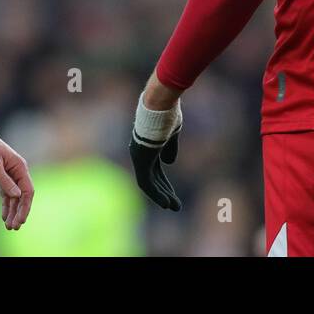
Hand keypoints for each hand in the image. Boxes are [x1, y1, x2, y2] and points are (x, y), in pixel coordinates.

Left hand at [0, 125, 33, 229]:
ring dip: (13, 211)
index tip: (20, 221)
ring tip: (9, 227)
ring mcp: (10, 174)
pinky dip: (6, 205)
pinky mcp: (2, 176)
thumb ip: (5, 181)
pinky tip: (4, 216)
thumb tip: (17, 196)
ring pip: (15, 197)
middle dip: (19, 212)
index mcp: (19, 167)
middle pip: (22, 196)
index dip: (25, 207)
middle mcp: (17, 172)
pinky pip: (7, 193)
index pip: (27, 191)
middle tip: (13, 228)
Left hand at [129, 91, 182, 209]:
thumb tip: (169, 162)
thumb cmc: (167, 115)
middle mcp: (141, 153)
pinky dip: (156, 194)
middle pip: (153, 177)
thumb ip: (170, 148)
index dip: (164, 182)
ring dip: (161, 196)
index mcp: (148, 145)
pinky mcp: (140, 161)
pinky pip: (146, 183)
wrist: (159, 107)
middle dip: (164, 192)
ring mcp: (139, 157)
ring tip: (173, 207)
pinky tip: (166, 203)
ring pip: (149, 183)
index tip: (172, 192)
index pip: (156, 168)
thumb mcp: (172, 133)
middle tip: (174, 205)